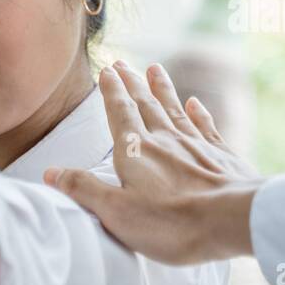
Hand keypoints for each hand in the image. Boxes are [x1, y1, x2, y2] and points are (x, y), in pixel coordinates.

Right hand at [42, 60, 262, 264]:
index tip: (106, 70)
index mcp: (135, 151)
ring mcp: (195, 145)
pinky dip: (199, 112)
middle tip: (122, 62)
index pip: (119, 112)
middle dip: (131, 82)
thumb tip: (51, 173)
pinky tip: (196, 102)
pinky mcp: (221, 156)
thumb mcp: (115, 212)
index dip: (111, 91)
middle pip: (145, 104)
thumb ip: (83, 189)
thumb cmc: (171, 222)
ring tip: (155, 68)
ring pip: (174, 108)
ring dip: (162, 88)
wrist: (234, 220)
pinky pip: (206, 126)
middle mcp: (164, 139)